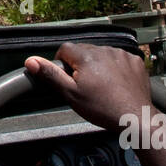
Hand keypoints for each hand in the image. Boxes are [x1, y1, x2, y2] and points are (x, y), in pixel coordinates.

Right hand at [24, 42, 150, 130]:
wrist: (135, 117)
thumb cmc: (101, 108)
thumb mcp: (70, 94)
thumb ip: (50, 75)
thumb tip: (30, 61)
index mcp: (86, 56)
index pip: (65, 49)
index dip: (62, 62)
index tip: (67, 77)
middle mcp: (104, 50)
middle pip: (84, 51)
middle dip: (80, 64)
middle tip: (83, 85)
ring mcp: (122, 54)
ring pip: (102, 54)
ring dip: (98, 64)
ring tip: (101, 86)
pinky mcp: (135, 61)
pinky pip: (119, 58)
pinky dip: (116, 67)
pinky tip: (116, 83)